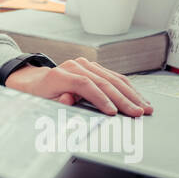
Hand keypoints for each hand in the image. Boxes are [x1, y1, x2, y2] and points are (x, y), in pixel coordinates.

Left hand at [4, 58, 151, 116]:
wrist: (34, 81)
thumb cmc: (38, 95)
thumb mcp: (43, 102)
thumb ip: (56, 102)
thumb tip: (69, 99)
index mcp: (59, 75)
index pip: (85, 85)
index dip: (100, 99)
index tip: (113, 113)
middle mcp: (74, 66)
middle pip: (103, 81)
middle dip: (123, 99)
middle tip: (138, 113)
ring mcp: (84, 64)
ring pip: (112, 78)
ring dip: (131, 94)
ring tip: (145, 107)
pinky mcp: (92, 66)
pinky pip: (113, 76)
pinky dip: (128, 88)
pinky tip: (138, 97)